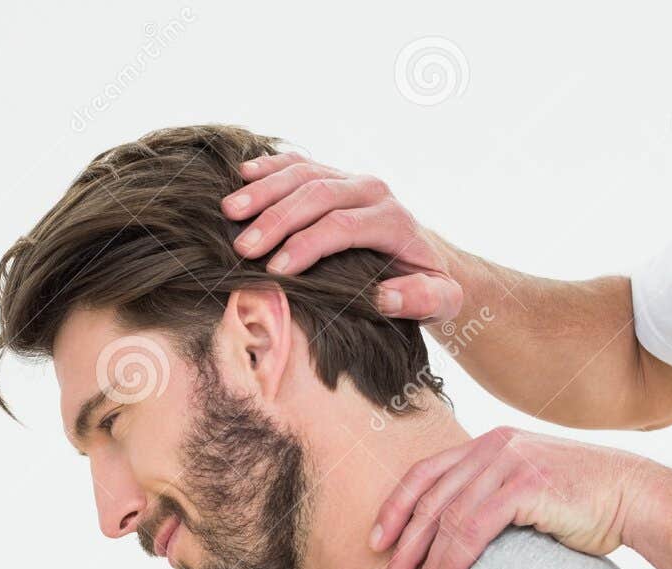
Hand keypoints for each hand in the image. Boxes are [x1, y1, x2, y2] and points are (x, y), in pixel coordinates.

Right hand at [220, 152, 462, 323]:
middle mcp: (372, 191)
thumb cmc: (429, 286)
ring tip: (230, 212)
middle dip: (277, 220)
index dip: (307, 245)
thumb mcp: (441, 301)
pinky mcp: (334, 177)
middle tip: (244, 248)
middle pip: (318, 194)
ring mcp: (350, 179)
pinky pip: (299, 163)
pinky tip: (242, 177)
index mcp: (394, 220)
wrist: (430, 259)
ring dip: (264, 191)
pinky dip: (270, 167)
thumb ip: (423, 301)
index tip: (276, 271)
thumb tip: (385, 297)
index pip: (343, 225)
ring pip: (304, 172)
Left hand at [372, 427, 638, 568]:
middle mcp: (493, 447)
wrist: (634, 495)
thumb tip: (453, 539)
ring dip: (425, 566)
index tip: (376, 544)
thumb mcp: (526, 492)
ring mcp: (510, 463)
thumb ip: (490, 500)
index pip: (425, 474)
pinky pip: (474, 529)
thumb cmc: (582, 504)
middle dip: (402, 551)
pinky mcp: (527, 485)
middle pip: (430, 502)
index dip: (395, 510)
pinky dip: (453, 562)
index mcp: (487, 445)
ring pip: (448, 519)